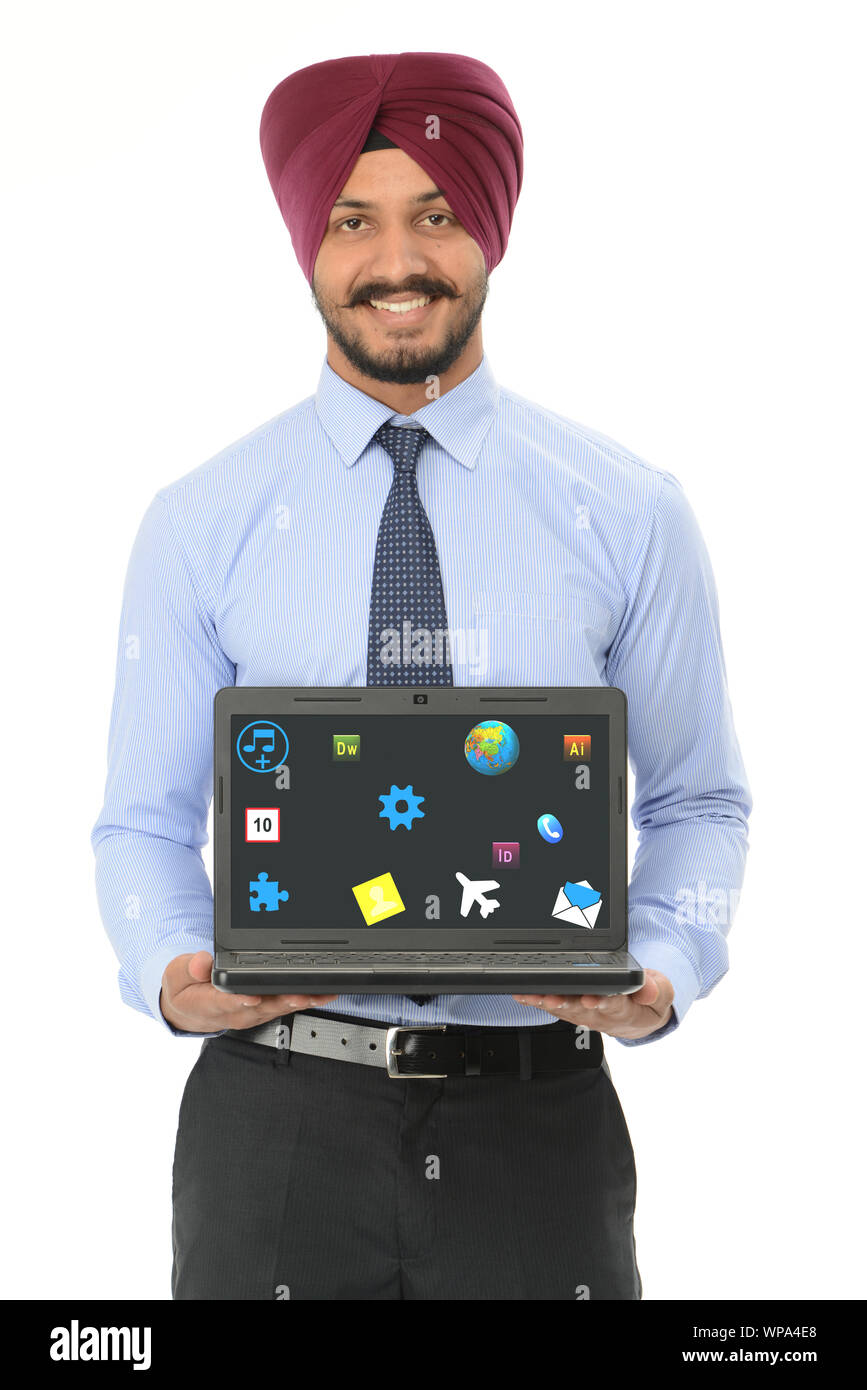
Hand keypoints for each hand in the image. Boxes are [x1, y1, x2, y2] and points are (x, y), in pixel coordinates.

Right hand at [160, 950, 337, 1033]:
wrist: (188, 1008)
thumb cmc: (185, 989)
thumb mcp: (177, 974)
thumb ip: (190, 968)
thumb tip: (201, 962)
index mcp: (210, 1004)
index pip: (226, 1002)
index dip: (241, 999)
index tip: (253, 996)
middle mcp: (235, 1012)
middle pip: (261, 1007)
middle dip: (282, 1001)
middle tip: (301, 994)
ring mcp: (251, 1013)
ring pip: (277, 1009)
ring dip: (299, 1002)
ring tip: (319, 994)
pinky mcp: (263, 1010)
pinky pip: (284, 1006)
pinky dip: (303, 1000)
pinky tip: (321, 994)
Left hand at [512, 968, 673, 1040]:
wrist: (642, 1016)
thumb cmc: (650, 1001)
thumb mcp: (662, 994)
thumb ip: (657, 991)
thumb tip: (649, 988)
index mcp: (627, 1011)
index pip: (615, 1006)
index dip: (602, 1002)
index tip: (592, 998)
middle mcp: (602, 1016)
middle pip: (582, 1010)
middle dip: (566, 1003)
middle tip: (553, 997)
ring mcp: (586, 1015)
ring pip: (564, 1010)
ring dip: (547, 1003)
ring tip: (532, 995)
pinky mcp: (573, 1012)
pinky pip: (555, 1008)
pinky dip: (539, 1001)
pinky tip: (524, 995)